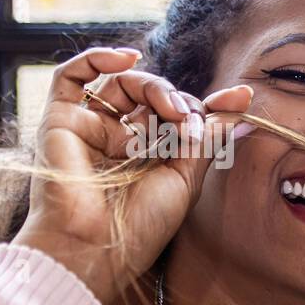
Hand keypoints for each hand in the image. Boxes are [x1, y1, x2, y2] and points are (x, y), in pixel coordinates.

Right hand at [11, 47, 251, 304]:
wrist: (95, 246)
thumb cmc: (141, 224)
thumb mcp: (187, 178)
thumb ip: (209, 137)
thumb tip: (242, 104)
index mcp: (153, 157)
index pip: (181, 117)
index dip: (209, 106)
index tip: (240, 98)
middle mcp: (122, 140)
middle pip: (156, 98)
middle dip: (182, 103)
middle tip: (190, 124)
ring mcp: (92, 128)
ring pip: (124, 84)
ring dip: (156, 88)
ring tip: (172, 110)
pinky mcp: (61, 120)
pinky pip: (72, 76)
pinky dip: (98, 58)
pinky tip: (128, 59)